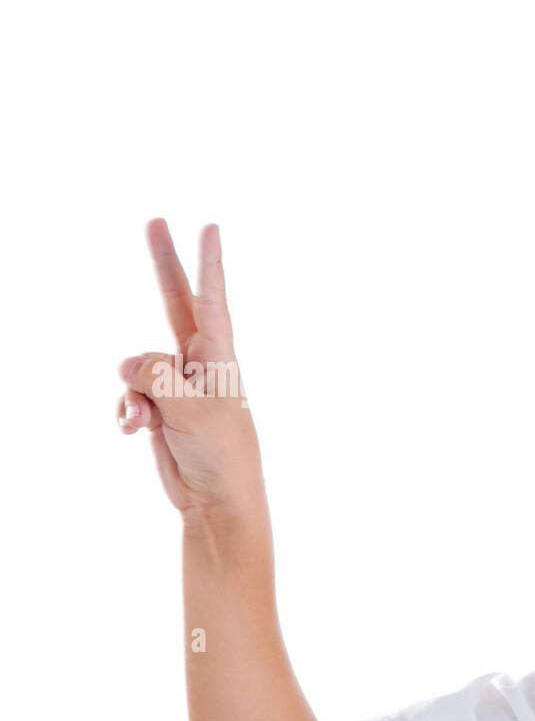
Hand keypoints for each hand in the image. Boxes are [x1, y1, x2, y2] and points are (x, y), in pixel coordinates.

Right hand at [117, 219, 263, 519]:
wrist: (216, 500)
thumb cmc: (220, 453)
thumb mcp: (191, 408)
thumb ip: (157, 374)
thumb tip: (128, 363)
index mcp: (220, 358)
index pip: (211, 301)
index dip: (208, 265)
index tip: (211, 227)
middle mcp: (198, 364)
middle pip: (173, 305)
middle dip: (164, 265)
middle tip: (155, 220)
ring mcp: (177, 384)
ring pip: (136, 368)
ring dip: (134, 394)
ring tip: (152, 421)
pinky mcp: (159, 407)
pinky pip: (128, 396)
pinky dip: (127, 411)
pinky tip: (134, 430)